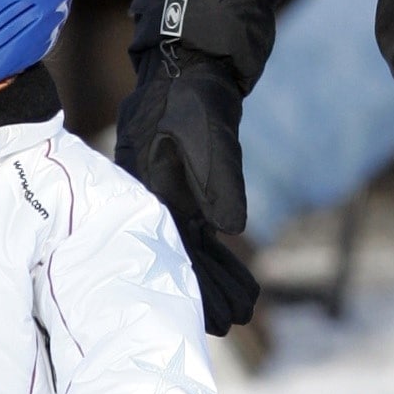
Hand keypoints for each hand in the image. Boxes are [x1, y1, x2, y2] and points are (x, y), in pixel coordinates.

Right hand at [115, 48, 259, 334]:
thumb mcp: (208, 133)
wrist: (188, 67)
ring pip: (191, 248)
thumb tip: (230, 228)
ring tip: (240, 312)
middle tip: (232, 326)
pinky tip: (235, 276)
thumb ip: (220, 180)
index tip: (216, 315)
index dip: (196, 284)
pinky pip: (200, 231)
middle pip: (180, 256)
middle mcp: (156, 199)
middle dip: (205, 293)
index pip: (174, 248)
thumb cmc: (192, 97)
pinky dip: (218, 256)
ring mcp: (170, 195)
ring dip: (214, 279)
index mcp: (154, 189)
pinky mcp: (185, 187)